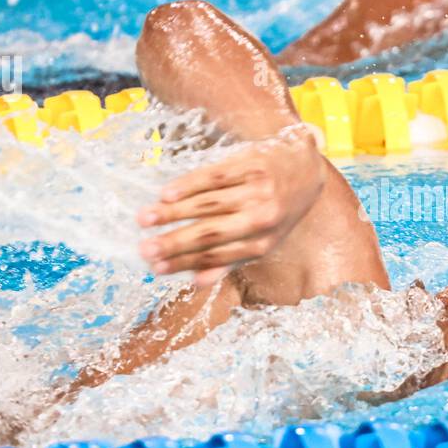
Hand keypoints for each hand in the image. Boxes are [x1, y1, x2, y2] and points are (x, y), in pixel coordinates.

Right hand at [136, 125, 325, 283]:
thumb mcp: (264, 239)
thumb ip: (231, 259)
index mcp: (263, 243)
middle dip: (175, 243)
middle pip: (211, 233)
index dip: (185, 263)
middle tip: (144, 249)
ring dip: (173, 213)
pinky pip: (214, 176)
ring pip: (208, 204)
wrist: (304, 166)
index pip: (217, 256)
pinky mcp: (251, 164)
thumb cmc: (277, 209)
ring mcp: (257, 190)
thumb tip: (196, 283)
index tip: (155, 268)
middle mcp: (262, 218)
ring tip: (144, 218)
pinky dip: (188, 185)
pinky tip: (166, 194)